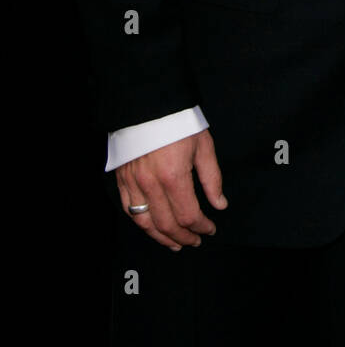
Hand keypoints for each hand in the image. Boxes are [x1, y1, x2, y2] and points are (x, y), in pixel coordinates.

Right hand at [116, 130, 226, 250]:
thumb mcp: (203, 146)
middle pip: (167, 224)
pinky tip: (152, 227)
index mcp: (173, 176)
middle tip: (195, 241)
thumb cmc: (179, 122)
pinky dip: (141, 223)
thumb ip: (212, 179)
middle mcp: (150, 184)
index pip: (188, 215)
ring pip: (145, 222)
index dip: (201, 226)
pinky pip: (129, 210)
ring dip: (161, 237)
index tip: (210, 228)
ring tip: (175, 243)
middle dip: (184, 237)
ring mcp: (133, 183)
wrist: (150, 104)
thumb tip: (220, 204)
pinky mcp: (122, 179)